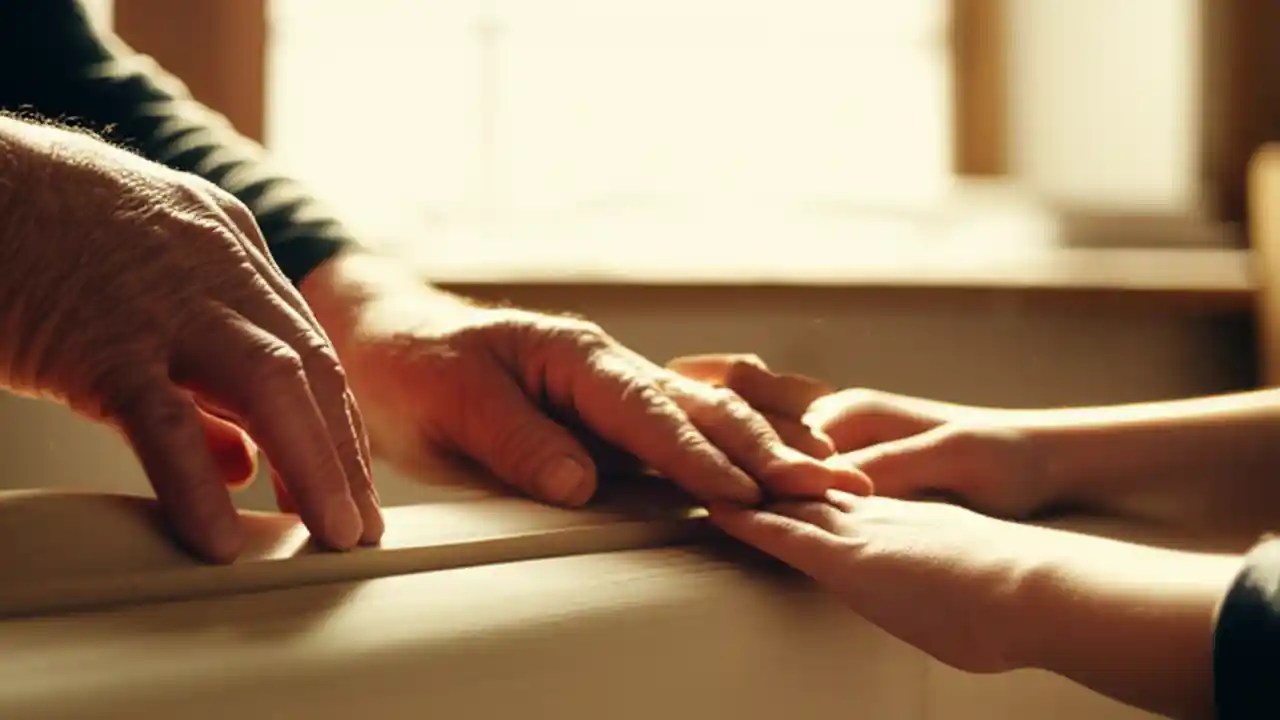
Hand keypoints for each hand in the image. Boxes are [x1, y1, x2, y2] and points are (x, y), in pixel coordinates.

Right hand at [0, 119, 380, 560]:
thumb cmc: (40, 238)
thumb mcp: (144, 285)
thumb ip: (201, 366)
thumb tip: (244, 463)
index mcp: (231, 250)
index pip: (308, 349)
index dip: (335, 423)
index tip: (351, 483)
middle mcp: (219, 268)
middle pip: (310, 369)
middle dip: (343, 454)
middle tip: (359, 527)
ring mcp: (165, 302)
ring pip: (270, 386)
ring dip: (312, 466)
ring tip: (334, 534)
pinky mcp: (100, 339)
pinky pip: (163, 419)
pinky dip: (197, 483)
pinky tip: (222, 539)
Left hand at [300, 255, 871, 505]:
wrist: (389, 345)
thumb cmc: (415, 362)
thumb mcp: (449, 399)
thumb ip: (515, 437)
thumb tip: (581, 483)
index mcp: (575, 355)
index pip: (647, 411)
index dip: (697, 455)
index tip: (746, 492)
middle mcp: (608, 373)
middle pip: (701, 412)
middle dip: (767, 450)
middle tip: (834, 484)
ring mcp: (614, 400)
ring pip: (705, 424)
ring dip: (766, 454)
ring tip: (828, 483)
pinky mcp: (609, 428)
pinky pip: (679, 443)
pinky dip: (732, 460)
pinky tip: (772, 479)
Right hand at [663, 362, 1054, 517]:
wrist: (1043, 456)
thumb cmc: (1000, 456)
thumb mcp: (949, 459)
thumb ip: (888, 464)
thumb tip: (829, 474)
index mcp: (853, 414)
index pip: (769, 411)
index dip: (716, 408)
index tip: (665, 402)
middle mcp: (840, 414)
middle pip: (755, 400)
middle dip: (702, 390)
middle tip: (648, 382)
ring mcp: (846, 430)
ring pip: (769, 415)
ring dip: (723, 411)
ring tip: (670, 399)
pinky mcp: (857, 452)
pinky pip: (792, 441)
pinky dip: (755, 435)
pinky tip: (734, 449)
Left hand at [710, 491, 1237, 717]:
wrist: (1035, 592)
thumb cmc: (1019, 599)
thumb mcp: (968, 575)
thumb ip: (940, 575)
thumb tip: (941, 595)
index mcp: (902, 517)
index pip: (837, 496)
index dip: (801, 482)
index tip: (772, 469)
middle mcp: (873, 515)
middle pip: (804, 484)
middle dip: (761, 466)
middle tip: (721, 441)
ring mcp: (860, 532)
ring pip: (788, 500)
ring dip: (745, 482)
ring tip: (702, 463)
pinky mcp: (849, 558)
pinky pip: (786, 534)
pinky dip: (749, 521)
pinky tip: (715, 507)